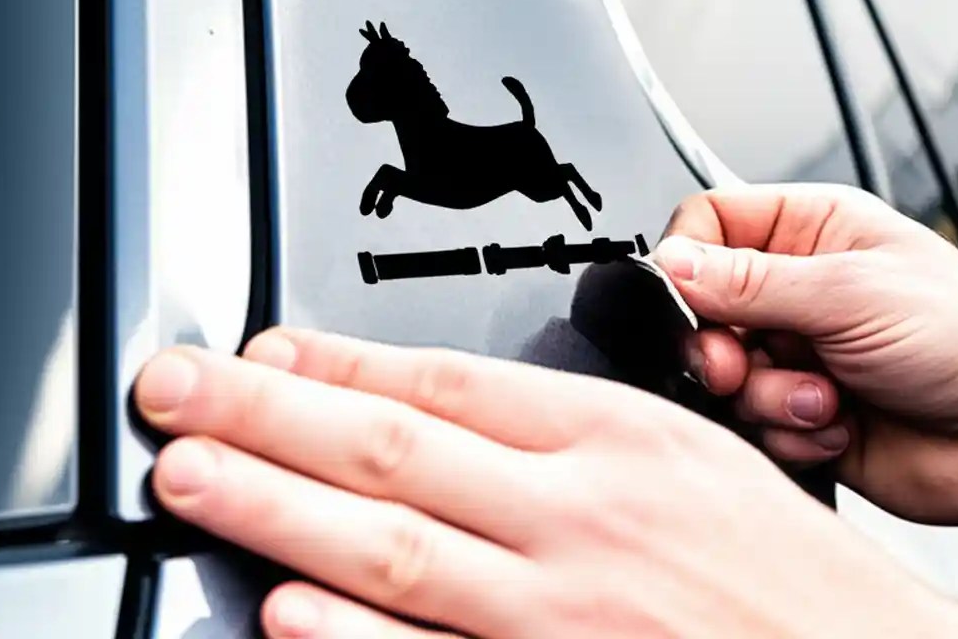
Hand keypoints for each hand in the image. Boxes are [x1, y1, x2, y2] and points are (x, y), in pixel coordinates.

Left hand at [133, 328, 957, 637]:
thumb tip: (440, 397)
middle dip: (268, 413)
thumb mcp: (687, 447)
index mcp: (615, 440)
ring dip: (278, 509)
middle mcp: (580, 518)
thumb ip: (566, 424)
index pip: (448, 381)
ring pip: (393, 547)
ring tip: (192, 475)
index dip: (339, 361)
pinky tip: (285, 611)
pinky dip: (356, 637)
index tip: (263, 347)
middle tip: (177, 389)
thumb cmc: (780, 561)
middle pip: (393, 449)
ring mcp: (563, 611)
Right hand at [652, 183, 957, 526]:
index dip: (686, 260)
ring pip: (723, 375)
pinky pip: (751, 424)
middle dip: (720, 348)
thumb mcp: (848, 292)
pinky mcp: (800, 411)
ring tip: (824, 396)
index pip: (709, 223)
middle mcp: (797, 290)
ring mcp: (797, 353)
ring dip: (768, 396)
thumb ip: (749, 282)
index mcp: (812, 231)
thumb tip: (671, 264)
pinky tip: (838, 423)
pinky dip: (789, 431)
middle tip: (741, 364)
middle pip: (702, 309)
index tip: (688, 298)